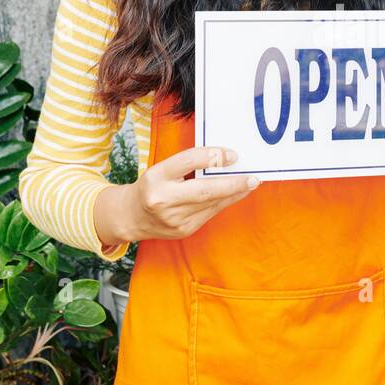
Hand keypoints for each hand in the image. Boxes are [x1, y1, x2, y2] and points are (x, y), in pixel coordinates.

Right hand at [96, 146, 259, 245]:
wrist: (131, 217)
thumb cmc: (152, 186)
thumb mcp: (162, 169)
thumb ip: (188, 165)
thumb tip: (224, 159)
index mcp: (156, 177)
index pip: (187, 161)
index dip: (212, 156)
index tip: (232, 154)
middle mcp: (163, 199)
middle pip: (204, 189)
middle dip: (232, 183)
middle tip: (253, 177)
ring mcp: (174, 218)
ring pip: (211, 203)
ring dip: (235, 193)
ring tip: (251, 183)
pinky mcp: (184, 230)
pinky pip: (210, 213)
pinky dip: (226, 202)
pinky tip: (237, 194)